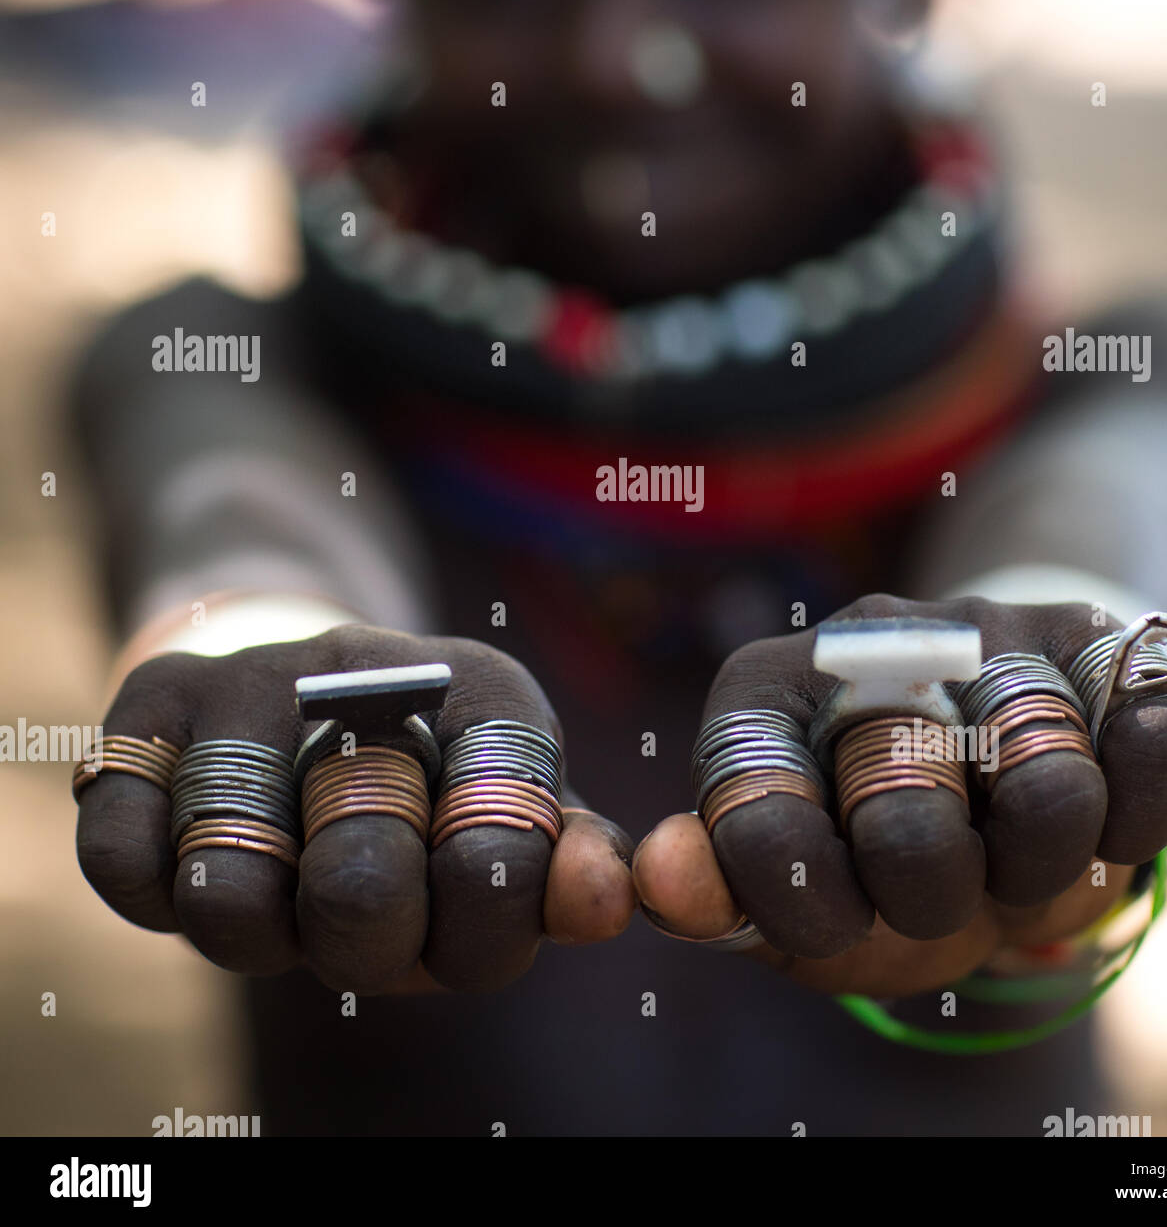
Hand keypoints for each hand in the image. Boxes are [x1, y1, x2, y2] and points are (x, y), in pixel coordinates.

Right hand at [76, 626, 633, 993]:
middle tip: (373, 911)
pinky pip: (124, 861)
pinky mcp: (153, 703)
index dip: (480, 927)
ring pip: (230, 890)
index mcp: (488, 696)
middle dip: (370, 940)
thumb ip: (565, 870)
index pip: (498, 861)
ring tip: (290, 893)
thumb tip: (602, 903)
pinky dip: (162, 895)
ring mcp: (251, 679)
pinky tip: (209, 857)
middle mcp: (369, 666)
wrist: (317, 683)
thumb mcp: (512, 820)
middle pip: (357, 889)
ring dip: (263, 929)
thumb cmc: (435, 788)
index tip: (462, 913)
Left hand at [633, 593, 1166, 997]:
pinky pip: (1146, 741)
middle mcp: (870, 640)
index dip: (806, 903)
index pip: (763, 818)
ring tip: (1010, 859)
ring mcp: (986, 631)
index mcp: (763, 695)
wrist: (987, 771)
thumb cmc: (865, 852)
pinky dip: (1135, 813)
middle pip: (909, 812)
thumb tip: (657, 879)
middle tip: (932, 890)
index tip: (839, 918)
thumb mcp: (787, 885)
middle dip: (927, 890)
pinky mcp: (1091, 641)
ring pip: (1046, 782)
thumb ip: (717, 890)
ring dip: (1037, 865)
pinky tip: (1097, 822)